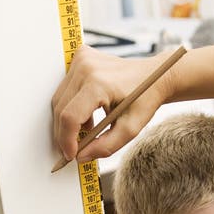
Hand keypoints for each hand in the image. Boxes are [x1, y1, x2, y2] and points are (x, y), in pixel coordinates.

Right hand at [51, 46, 175, 162]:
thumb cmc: (145, 99)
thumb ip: (105, 146)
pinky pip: (65, 88)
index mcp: (99, 83)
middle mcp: (86, 67)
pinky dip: (71, 105)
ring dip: (69, 120)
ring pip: (60, 99)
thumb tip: (81, 157)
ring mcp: (81, 59)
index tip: (71, 155)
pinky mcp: (80, 57)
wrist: (154, 76)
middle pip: (61, 109)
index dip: (67, 140)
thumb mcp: (130, 129)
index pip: (70, 117)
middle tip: (76, 149)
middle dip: (65, 134)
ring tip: (90, 128)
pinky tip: (89, 113)